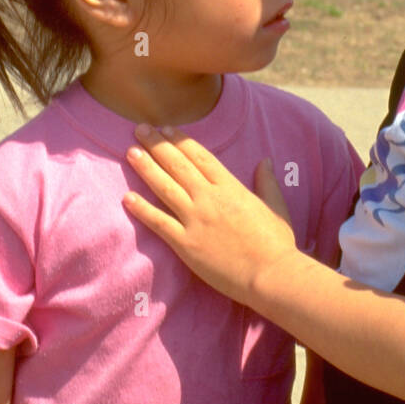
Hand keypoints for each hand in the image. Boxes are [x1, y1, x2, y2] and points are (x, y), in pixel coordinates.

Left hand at [123, 126, 297, 305]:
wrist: (270, 275)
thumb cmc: (277, 244)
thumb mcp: (276, 206)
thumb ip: (268, 182)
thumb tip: (265, 161)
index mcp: (231, 187)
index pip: (200, 156)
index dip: (180, 140)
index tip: (166, 129)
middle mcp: (209, 198)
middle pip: (178, 165)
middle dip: (157, 145)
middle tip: (140, 129)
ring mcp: (196, 220)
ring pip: (165, 187)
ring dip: (146, 168)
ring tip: (130, 152)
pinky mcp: (186, 244)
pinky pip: (159, 223)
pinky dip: (142, 209)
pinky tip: (127, 198)